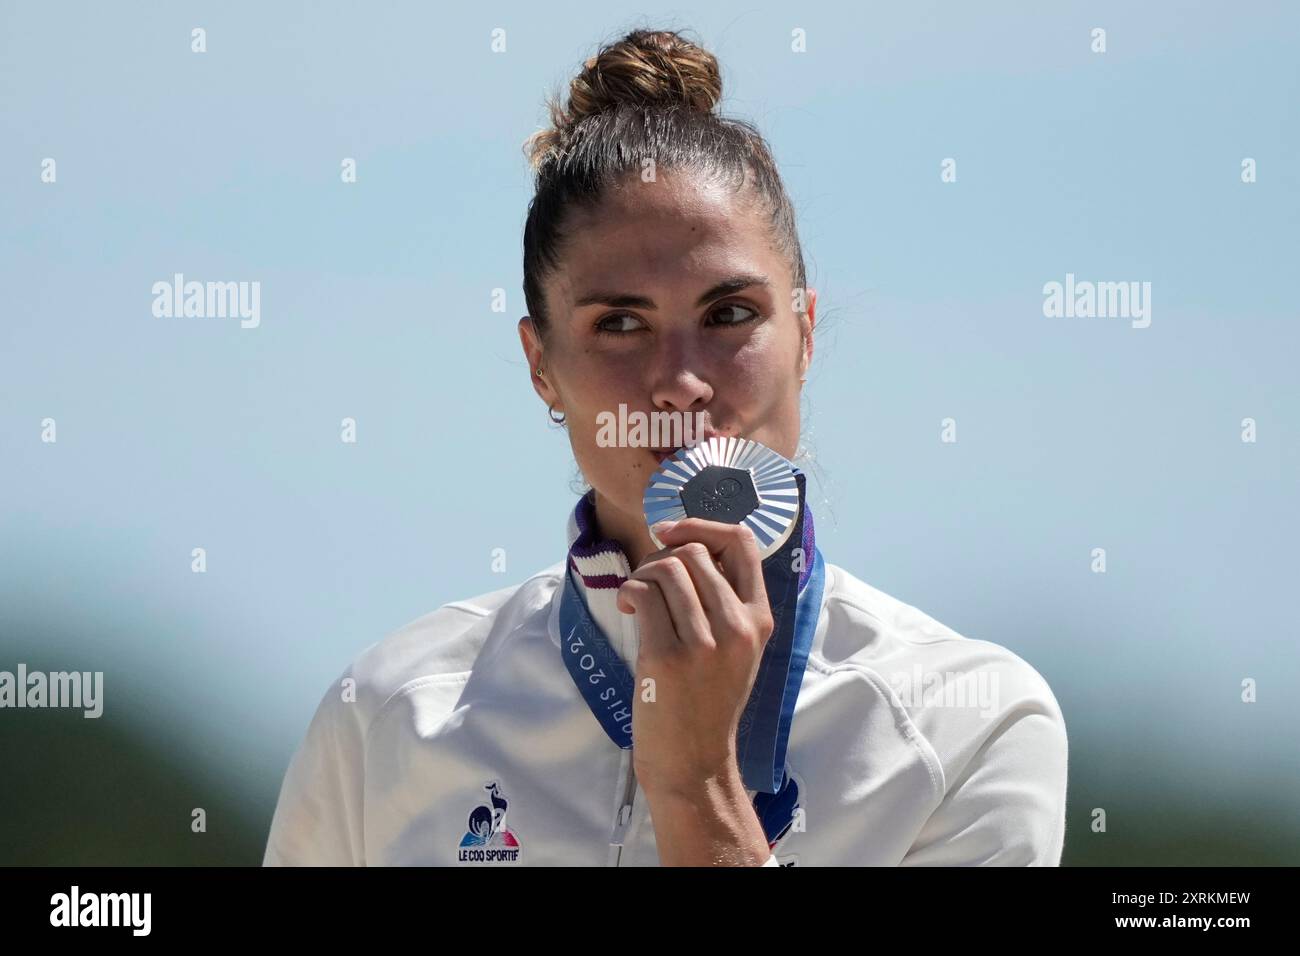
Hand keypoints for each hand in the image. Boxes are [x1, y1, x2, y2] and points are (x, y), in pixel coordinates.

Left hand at [616, 517, 774, 797]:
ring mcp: (705, 642)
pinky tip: (628, 609)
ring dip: (642, 575)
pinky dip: (630, 592)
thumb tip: (685, 543)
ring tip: (638, 599)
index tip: (672, 531)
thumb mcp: (736, 648)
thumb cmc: (707, 700)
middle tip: (649, 583)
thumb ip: (723, 600)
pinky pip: (643, 593)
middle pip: (694, 552)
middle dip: (662, 557)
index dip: (703, 524)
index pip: (743, 543)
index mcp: (760, 620)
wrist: (693, 760)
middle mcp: (738, 627)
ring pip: (666, 568)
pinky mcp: (668, 656)